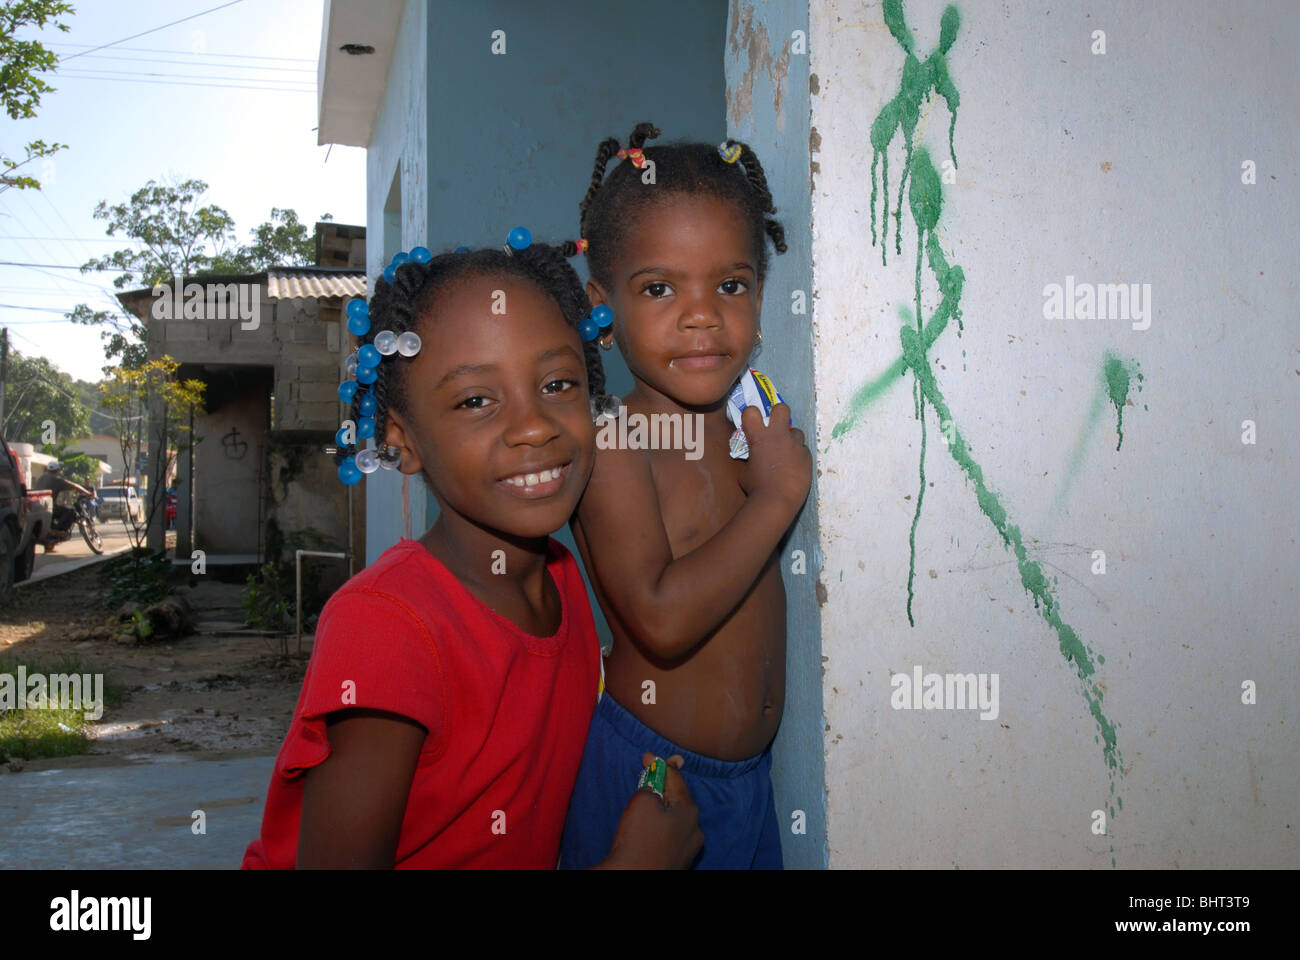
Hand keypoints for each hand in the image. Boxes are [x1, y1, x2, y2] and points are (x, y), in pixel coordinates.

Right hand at [599, 754, 703, 868]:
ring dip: (661, 811)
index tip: (647, 756)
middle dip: (661, 789)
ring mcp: (689, 849)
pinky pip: (670, 838)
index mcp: (690, 811)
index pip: (676, 779)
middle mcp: (695, 829)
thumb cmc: (639, 840)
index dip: (660, 764)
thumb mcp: (642, 801)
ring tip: (642, 809)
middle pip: (677, 800)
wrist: (634, 876)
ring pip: (674, 820)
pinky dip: (659, 830)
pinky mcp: (678, 863)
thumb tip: (653, 787)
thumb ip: (651, 785)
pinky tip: (646, 832)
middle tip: (644, 780)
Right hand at [739, 403, 811, 509]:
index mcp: (759, 437)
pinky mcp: (807, 456)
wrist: (777, 500)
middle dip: (778, 412)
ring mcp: (795, 445)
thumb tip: (751, 459)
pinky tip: (794, 467)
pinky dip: (799, 456)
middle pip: (782, 408)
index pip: (751, 411)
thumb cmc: (756, 488)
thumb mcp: (745, 471)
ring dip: (791, 439)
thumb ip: (750, 459)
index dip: (750, 414)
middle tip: (775, 424)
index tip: (751, 423)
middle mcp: (779, 436)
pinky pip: (803, 450)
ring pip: (797, 431)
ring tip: (786, 453)